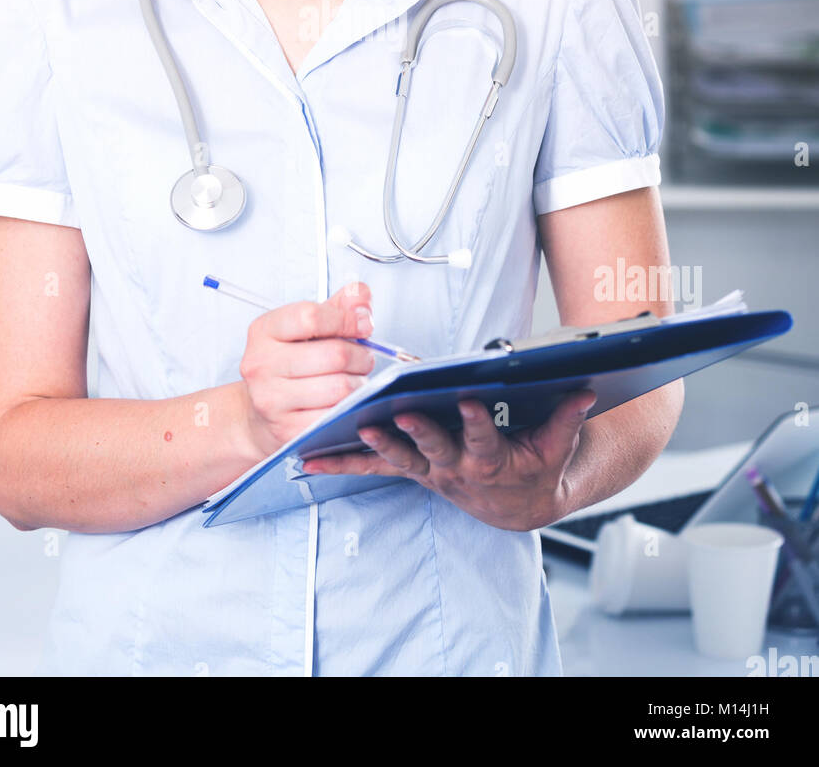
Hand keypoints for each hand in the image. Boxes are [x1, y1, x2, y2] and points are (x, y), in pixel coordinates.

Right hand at [239, 282, 375, 458]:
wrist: (259, 414)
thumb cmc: (290, 364)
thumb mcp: (307, 328)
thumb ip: (338, 306)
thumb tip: (362, 295)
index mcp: (264, 331)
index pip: (311, 316)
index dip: (347, 319)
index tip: (362, 326)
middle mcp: (261, 364)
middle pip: (334, 354)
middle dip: (361, 355)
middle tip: (362, 358)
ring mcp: (271, 400)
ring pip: (341, 387)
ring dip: (359, 383)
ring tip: (353, 379)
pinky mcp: (288, 430)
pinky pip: (336, 415)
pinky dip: (350, 407)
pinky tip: (344, 401)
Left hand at [301, 388, 596, 530]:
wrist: (519, 504)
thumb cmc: (537, 465)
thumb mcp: (557, 445)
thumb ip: (568, 419)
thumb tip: (585, 391)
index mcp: (491, 460)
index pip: (484, 438)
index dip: (476, 421)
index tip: (466, 399)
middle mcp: (455, 469)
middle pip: (432, 448)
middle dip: (413, 432)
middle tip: (392, 414)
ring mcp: (429, 471)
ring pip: (395, 459)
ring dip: (370, 447)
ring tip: (346, 434)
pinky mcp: (411, 470)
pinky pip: (372, 468)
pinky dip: (341, 464)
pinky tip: (309, 460)